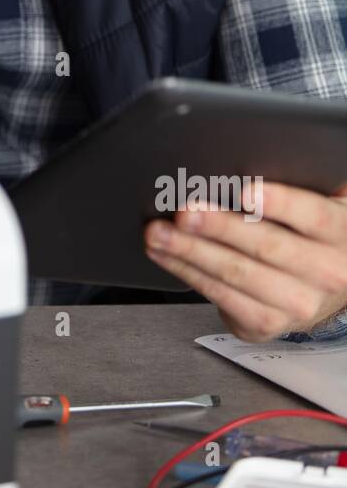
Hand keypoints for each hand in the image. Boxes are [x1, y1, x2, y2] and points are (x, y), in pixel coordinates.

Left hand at [144, 181, 346, 339]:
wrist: (327, 288)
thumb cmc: (314, 234)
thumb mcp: (322, 205)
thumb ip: (299, 186)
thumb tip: (247, 164)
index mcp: (340, 232)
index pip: (312, 215)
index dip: (279, 203)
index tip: (244, 192)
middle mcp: (325, 273)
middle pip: (266, 246)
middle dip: (217, 227)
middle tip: (183, 212)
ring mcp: (297, 303)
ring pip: (236, 274)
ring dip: (190, 251)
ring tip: (159, 233)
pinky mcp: (267, 323)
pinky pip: (221, 296)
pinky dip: (187, 273)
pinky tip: (167, 255)